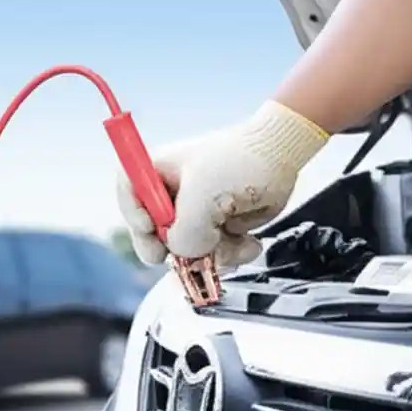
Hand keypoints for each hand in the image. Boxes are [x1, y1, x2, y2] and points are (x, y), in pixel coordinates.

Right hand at [117, 100, 327, 268]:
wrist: (282, 154)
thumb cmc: (240, 162)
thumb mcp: (203, 200)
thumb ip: (183, 236)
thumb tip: (184, 256)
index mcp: (155, 172)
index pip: (129, 197)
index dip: (135, 217)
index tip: (152, 228)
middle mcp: (171, 193)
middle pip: (155, 234)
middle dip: (180, 247)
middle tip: (196, 250)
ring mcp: (195, 211)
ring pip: (188, 249)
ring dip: (214, 254)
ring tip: (236, 241)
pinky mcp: (217, 224)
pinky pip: (213, 251)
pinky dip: (231, 252)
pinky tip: (247, 242)